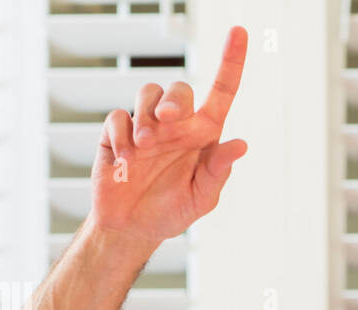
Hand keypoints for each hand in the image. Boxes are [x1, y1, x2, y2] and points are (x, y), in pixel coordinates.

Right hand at [90, 25, 248, 244]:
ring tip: (144, 147)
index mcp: (203, 136)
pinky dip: (121, 136)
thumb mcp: (201, 199)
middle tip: (167, 120)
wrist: (132, 228)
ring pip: (147, 93)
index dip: (230, 62)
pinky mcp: (116, 132)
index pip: (221, 92)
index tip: (238, 32)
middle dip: (173, 100)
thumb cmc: (172, 211)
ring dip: (146, 116)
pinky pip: (118, 117)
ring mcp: (146, 126)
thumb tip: (240, 145)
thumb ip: (217, 172)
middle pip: (179, 89)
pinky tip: (124, 161)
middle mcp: (176, 125)